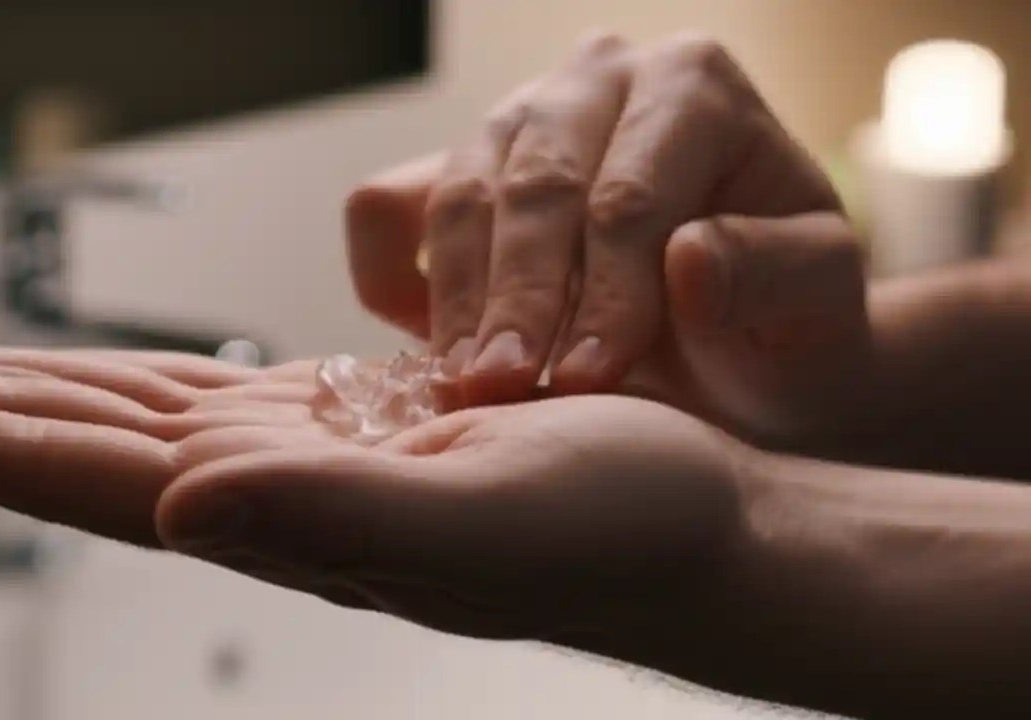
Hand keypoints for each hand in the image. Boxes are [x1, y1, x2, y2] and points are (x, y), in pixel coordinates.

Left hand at [0, 345, 742, 652]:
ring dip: (10, 389)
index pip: (72, 477)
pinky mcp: (349, 424)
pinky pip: (202, 390)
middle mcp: (269, 494)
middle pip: (65, 442)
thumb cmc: (615, 532)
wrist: (693, 528)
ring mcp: (302, 457)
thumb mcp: (479, 521)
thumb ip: (331, 516)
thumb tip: (179, 507)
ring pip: (118, 411)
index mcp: (280, 517)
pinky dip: (121, 377)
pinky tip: (88, 376)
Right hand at [347, 32, 843, 406]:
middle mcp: (596, 81)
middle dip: (518, 300)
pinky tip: (436, 352)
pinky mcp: (455, 169)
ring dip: (456, 304)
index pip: (632, 193)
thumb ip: (774, 275)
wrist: (732, 349)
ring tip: (467, 389)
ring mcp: (516, 119)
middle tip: (503, 389)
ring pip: (458, 196)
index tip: (590, 380)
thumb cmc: (777, 323)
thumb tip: (688, 257)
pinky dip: (393, 280)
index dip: (605, 291)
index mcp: (695, 86)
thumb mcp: (814, 308)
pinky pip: (387, 207)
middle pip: (535, 187)